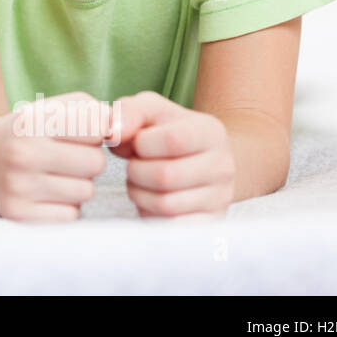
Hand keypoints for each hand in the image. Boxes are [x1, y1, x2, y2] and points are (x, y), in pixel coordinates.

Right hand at [0, 91, 109, 220]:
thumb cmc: (29, 131)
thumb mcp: (51, 107)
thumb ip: (92, 110)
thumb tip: (119, 132)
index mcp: (31, 121)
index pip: (96, 127)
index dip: (95, 130)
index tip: (80, 133)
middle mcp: (21, 153)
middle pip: (96, 162)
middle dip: (88, 160)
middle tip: (67, 157)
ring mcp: (18, 186)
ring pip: (86, 191)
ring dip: (78, 184)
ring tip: (55, 175)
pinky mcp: (19, 214)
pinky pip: (71, 215)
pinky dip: (66, 206)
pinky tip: (47, 194)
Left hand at [108, 91, 235, 217]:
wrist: (204, 161)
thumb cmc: (169, 133)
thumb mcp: (151, 111)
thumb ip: (129, 112)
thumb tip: (113, 132)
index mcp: (210, 132)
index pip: (172, 140)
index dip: (142, 143)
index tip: (136, 142)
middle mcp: (222, 166)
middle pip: (165, 176)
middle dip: (136, 171)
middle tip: (134, 165)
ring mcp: (220, 198)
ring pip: (165, 205)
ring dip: (139, 193)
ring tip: (141, 181)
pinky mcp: (210, 223)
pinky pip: (170, 226)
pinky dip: (150, 214)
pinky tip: (151, 199)